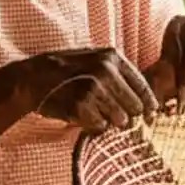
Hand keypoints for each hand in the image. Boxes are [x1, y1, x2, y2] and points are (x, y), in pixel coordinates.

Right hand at [1, 48, 160, 133]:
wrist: (34, 77)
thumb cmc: (68, 71)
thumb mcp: (96, 61)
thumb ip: (119, 75)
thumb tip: (147, 102)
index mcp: (113, 58)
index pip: (143, 86)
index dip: (149, 104)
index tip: (151, 115)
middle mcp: (106, 71)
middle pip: (135, 107)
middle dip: (128, 115)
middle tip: (115, 115)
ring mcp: (93, 88)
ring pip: (119, 119)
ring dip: (110, 120)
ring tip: (95, 112)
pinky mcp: (81, 106)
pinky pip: (100, 126)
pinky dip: (93, 125)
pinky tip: (83, 115)